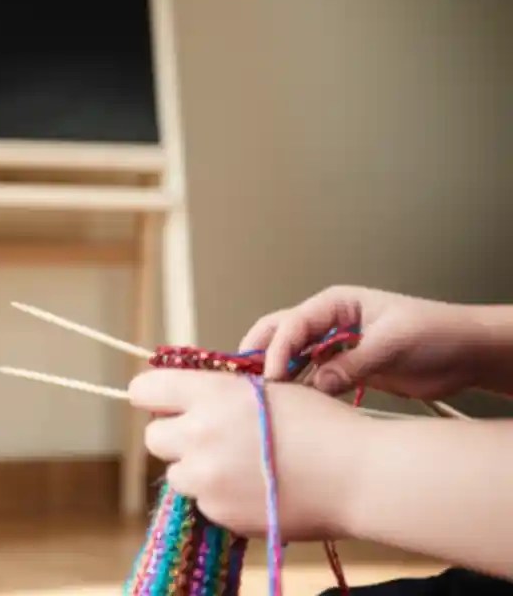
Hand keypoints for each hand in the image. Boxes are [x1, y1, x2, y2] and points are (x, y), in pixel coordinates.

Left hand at [129, 369, 368, 540]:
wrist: (359, 475)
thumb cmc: (320, 424)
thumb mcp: (265, 388)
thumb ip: (216, 393)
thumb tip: (181, 398)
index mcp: (210, 394)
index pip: (144, 389)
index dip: (152, 395)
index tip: (163, 402)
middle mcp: (199, 434)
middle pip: (153, 436)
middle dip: (175, 436)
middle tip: (207, 438)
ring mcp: (207, 478)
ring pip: (176, 474)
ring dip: (196, 471)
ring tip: (239, 467)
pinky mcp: (220, 512)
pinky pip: (203, 503)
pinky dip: (221, 498)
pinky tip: (257, 489)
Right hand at [241, 285, 482, 399]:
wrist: (467, 353)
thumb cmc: (436, 332)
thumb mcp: (393, 343)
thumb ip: (353, 363)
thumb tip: (316, 385)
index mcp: (336, 304)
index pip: (293, 324)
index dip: (276, 350)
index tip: (269, 378)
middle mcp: (328, 323)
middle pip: (280, 334)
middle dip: (259, 355)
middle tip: (243, 380)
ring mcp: (335, 347)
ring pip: (293, 359)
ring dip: (278, 375)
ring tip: (264, 398)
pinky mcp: (345, 370)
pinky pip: (313, 379)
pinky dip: (301, 391)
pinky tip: (294, 407)